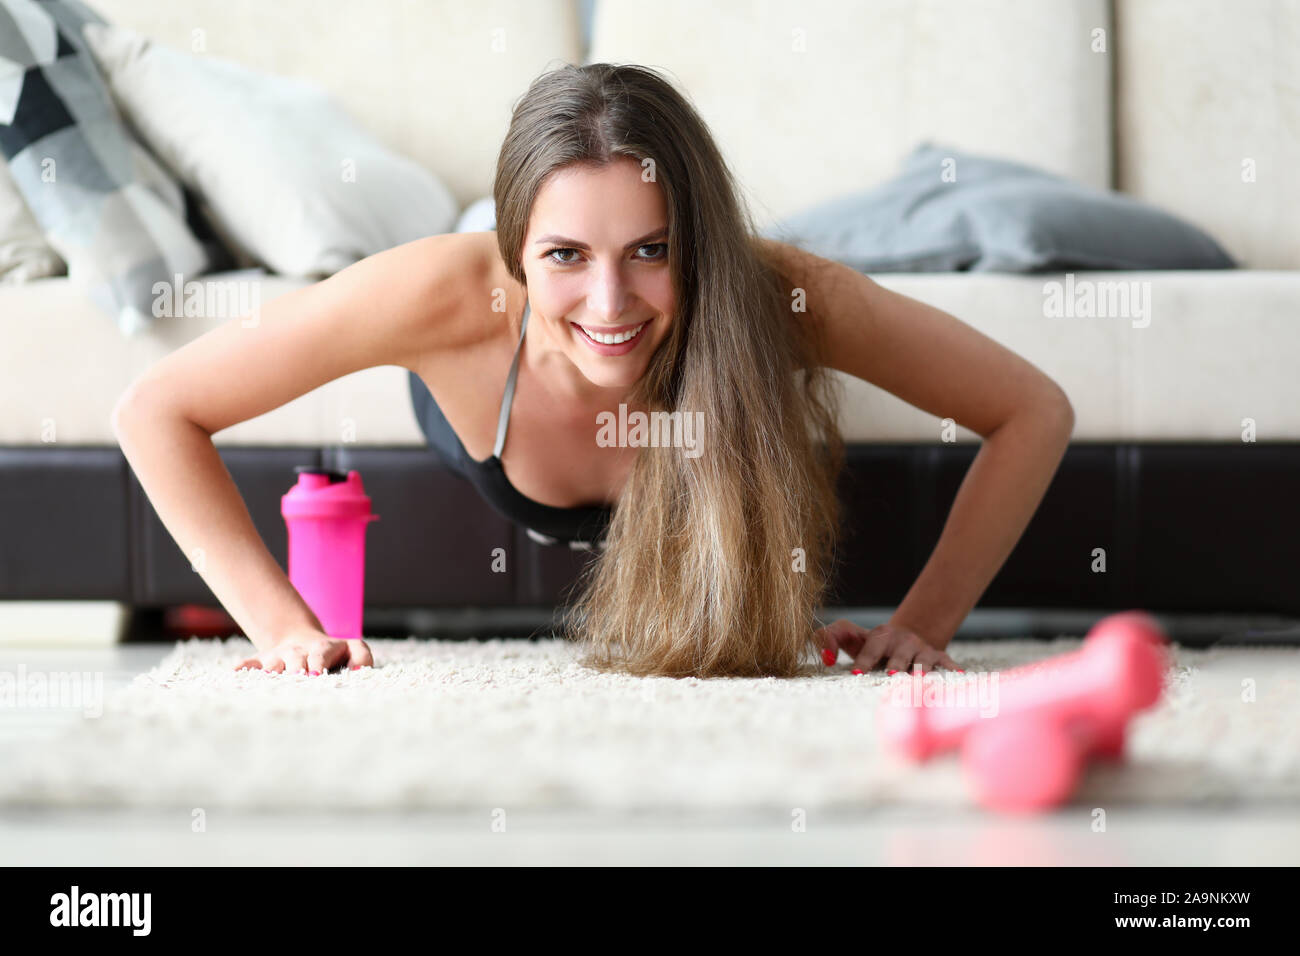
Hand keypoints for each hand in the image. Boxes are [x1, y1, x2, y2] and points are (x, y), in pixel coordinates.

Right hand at [236, 627, 373, 674]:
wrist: (302, 641)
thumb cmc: (334, 656)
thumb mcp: (353, 651)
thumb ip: (361, 657)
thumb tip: (359, 670)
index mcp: (325, 648)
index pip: (323, 653)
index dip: (319, 662)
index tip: (317, 675)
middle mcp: (302, 650)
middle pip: (297, 658)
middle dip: (298, 667)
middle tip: (297, 678)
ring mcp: (282, 654)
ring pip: (275, 661)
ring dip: (273, 669)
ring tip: (271, 679)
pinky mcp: (264, 660)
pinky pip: (251, 663)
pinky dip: (244, 668)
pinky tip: (236, 674)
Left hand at [815, 618, 961, 674]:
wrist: (903, 638)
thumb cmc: (869, 644)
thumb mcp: (848, 636)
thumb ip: (827, 638)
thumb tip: (827, 658)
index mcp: (879, 636)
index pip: (871, 647)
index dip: (864, 659)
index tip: (857, 673)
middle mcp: (902, 640)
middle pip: (900, 654)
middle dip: (896, 664)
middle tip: (891, 675)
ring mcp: (921, 648)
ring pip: (923, 660)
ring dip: (922, 670)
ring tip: (919, 681)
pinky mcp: (938, 656)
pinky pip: (946, 662)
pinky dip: (951, 668)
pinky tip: (956, 675)